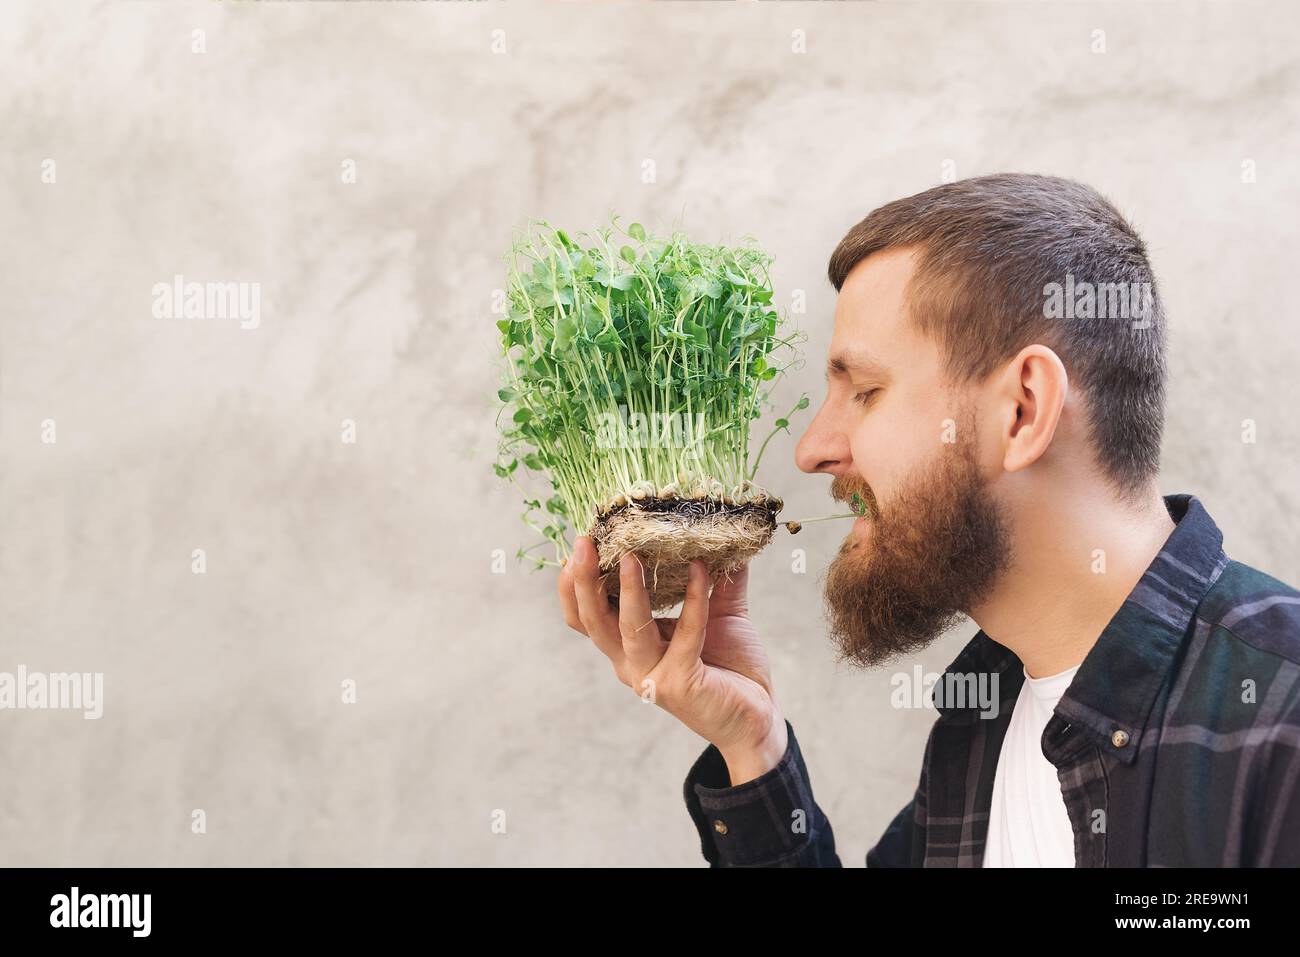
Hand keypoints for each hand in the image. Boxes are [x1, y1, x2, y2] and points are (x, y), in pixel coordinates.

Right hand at [557, 536, 787, 781]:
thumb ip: (716, 577)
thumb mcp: (719, 614)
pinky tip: (702, 570)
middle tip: (585, 543)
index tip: (579, 544)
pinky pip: (685, 633)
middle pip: (591, 621)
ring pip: (627, 629)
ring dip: (628, 590)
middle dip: (582, 581)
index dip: (572, 583)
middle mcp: (630, 663)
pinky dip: (694, 598)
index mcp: (627, 646)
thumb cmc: (731, 667)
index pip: (584, 616)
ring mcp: (651, 676)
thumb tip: (722, 531)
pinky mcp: (679, 684)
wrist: (757, 719)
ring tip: (632, 556)